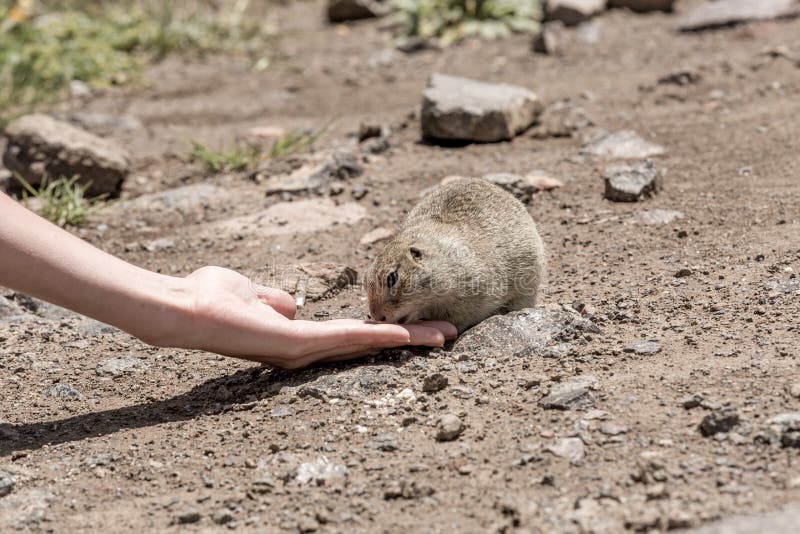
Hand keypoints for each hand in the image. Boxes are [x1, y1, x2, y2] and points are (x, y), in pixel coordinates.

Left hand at [160, 266, 456, 368]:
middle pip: (367, 344)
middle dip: (410, 339)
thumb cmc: (210, 299)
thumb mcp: (251, 292)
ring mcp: (302, 349)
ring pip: (364, 343)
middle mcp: (305, 351)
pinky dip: (376, 335)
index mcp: (299, 339)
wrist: (182, 309)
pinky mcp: (295, 343)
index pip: (352, 336)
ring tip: (444, 335)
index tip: (416, 328)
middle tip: (449, 335)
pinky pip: (343, 337)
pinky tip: (405, 333)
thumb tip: (291, 303)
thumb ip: (274, 298)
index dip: (385, 333)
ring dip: (406, 338)